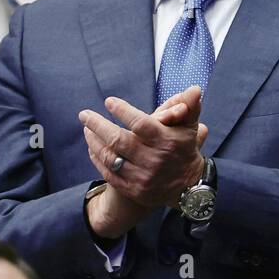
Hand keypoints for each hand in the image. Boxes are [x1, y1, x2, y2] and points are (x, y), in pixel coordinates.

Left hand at [79, 88, 205, 214]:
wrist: (187, 186)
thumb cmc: (184, 148)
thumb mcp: (190, 126)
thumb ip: (189, 106)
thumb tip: (195, 89)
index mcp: (166, 141)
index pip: (141, 124)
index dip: (123, 112)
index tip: (109, 101)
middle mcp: (153, 160)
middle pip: (119, 141)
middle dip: (98, 125)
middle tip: (84, 114)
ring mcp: (142, 177)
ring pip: (110, 157)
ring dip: (94, 141)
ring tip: (87, 128)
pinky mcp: (133, 190)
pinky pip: (109, 173)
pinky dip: (97, 159)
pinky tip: (92, 147)